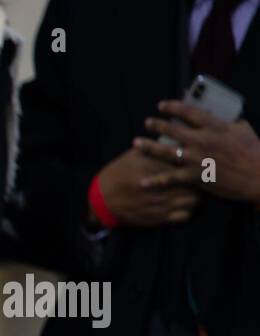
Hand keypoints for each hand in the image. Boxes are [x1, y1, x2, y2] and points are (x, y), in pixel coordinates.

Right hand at [92, 147, 198, 226]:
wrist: (102, 199)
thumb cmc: (119, 173)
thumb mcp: (133, 155)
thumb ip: (154, 148)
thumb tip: (175, 138)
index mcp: (152, 169)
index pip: (184, 164)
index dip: (194, 161)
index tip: (196, 159)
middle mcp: (158, 188)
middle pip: (193, 183)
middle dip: (198, 179)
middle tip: (198, 175)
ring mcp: (159, 205)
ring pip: (192, 201)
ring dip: (196, 195)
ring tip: (193, 190)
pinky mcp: (157, 218)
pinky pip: (184, 216)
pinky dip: (188, 210)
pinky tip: (184, 204)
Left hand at [135, 99, 259, 205]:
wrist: (257, 175)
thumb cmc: (254, 151)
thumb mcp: (243, 129)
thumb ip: (228, 122)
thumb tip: (221, 117)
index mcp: (214, 126)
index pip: (189, 112)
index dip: (173, 106)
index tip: (162, 105)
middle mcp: (202, 140)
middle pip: (172, 130)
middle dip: (157, 125)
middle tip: (147, 122)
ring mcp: (196, 159)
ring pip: (166, 151)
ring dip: (149, 147)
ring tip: (136, 143)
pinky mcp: (194, 176)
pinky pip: (170, 178)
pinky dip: (155, 181)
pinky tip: (142, 182)